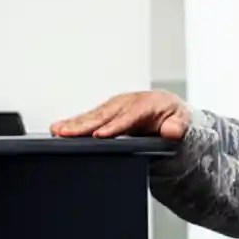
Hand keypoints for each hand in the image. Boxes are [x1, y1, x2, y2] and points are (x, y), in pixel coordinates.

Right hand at [50, 90, 191, 139]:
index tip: (100, 135)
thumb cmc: (173, 116)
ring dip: (74, 123)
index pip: (127, 117)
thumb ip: (178, 127)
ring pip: (93, 116)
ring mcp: (115, 107)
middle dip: (84, 125)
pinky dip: (74, 123)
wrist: (168, 111)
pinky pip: (89, 118)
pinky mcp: (106, 112)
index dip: (113, 126)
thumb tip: (172, 130)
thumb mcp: (181, 121)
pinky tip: (59, 129)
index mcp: (145, 104)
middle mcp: (126, 103)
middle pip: (104, 115)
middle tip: (66, 132)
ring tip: (57, 130)